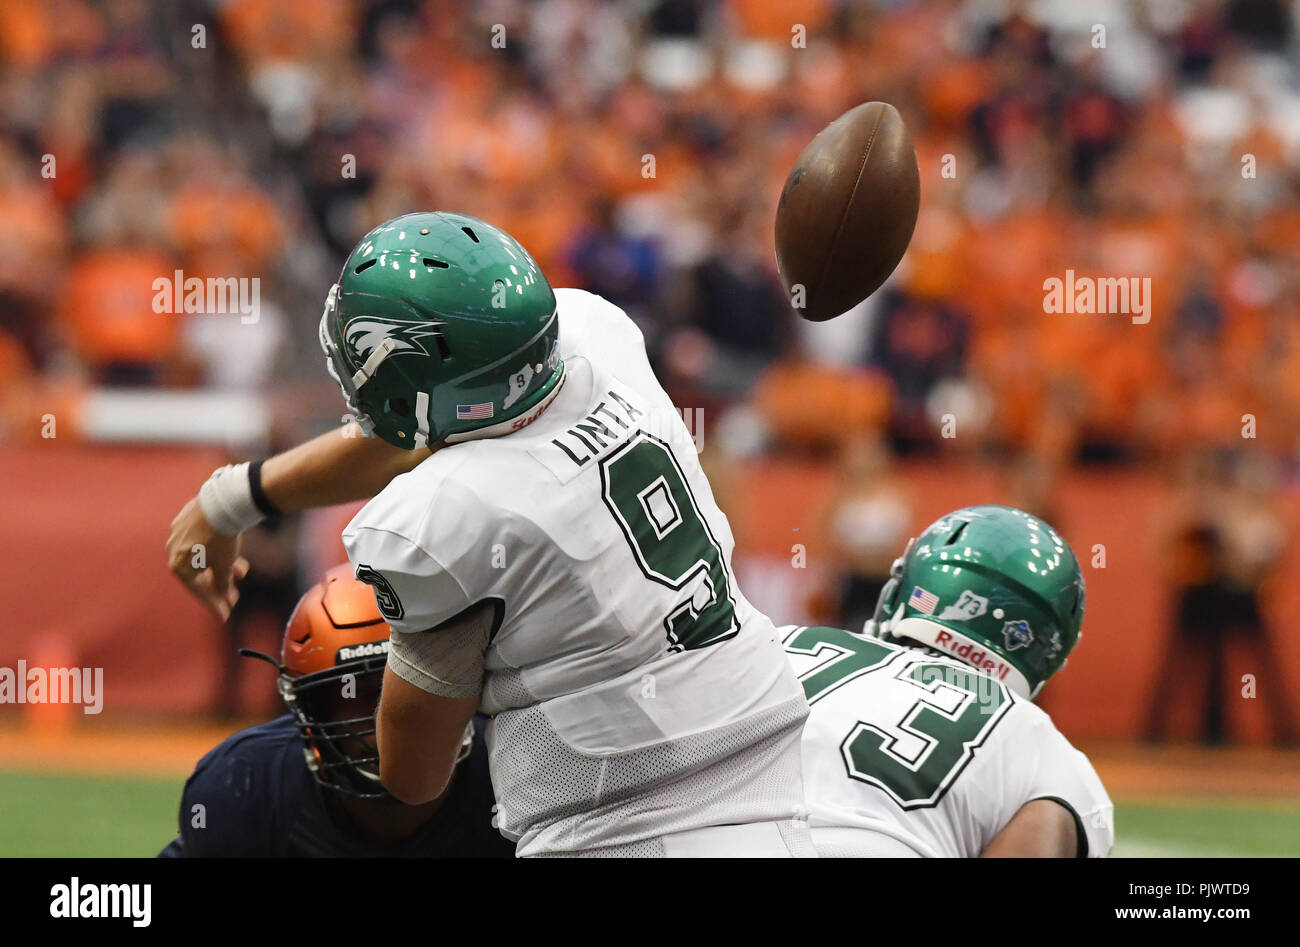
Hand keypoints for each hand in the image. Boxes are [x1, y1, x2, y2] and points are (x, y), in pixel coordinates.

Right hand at [166, 496, 250, 621]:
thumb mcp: (225, 566)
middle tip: (235, 595)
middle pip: (198, 573)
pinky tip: (231, 552)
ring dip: (221, 566)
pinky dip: (215, 550)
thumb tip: (225, 598)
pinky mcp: (186, 518)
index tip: (225, 615)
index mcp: (178, 564)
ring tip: (242, 571)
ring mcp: (178, 532)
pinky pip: (201, 540)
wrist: (223, 502)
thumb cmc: (222, 538)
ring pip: (201, 556)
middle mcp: (173, 549)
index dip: (213, 604)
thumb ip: (223, 585)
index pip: (197, 590)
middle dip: (219, 584)